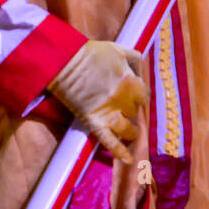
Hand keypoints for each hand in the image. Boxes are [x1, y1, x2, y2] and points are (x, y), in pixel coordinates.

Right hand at [47, 40, 149, 163]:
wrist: (64, 61)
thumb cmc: (91, 53)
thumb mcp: (118, 49)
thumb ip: (136, 61)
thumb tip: (142, 76)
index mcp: (129, 81)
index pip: (144, 96)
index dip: (139, 96)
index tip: (132, 95)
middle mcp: (122, 99)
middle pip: (135, 112)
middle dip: (130, 109)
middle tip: (122, 106)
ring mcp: (108, 112)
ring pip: (128, 129)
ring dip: (131, 131)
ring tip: (129, 131)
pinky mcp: (94, 122)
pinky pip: (109, 141)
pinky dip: (119, 151)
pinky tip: (127, 159)